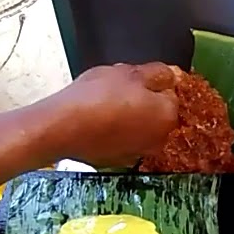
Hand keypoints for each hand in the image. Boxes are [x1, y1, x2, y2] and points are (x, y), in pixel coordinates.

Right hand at [44, 62, 179, 167]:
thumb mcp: (129, 72)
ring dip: (129, 116)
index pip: (170, 94)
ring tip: (104, 104)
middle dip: (142, 100)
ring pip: (139, 126)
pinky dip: (116, 132)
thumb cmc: (97, 97)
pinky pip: (123, 139)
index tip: (134, 79)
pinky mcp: (118, 161)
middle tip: (117, 89)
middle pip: (156, 112)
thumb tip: (171, 76)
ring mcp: (139, 152)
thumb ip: (157, 73)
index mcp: (168, 116)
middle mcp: (159, 139)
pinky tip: (98, 122)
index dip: (151, 83)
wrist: (63, 128)